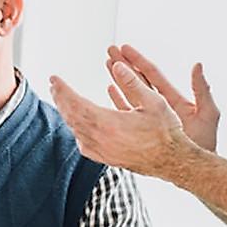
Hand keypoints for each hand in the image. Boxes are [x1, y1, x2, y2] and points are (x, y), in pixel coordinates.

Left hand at [49, 62, 195, 178]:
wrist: (172, 161)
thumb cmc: (165, 131)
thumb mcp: (154, 101)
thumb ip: (133, 82)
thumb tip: (116, 65)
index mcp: (109, 124)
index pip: (75, 104)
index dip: (63, 90)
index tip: (54, 79)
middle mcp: (101, 140)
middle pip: (71, 117)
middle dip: (60, 99)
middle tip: (54, 85)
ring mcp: (101, 151)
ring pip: (75, 130)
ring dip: (67, 113)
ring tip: (62, 100)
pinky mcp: (106, 158)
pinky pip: (83, 143)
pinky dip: (76, 129)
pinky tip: (77, 122)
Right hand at [106, 44, 219, 150]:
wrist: (194, 166)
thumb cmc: (204, 142)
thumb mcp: (208, 113)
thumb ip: (202, 89)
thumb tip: (198, 65)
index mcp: (173, 98)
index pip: (152, 74)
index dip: (138, 60)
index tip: (125, 47)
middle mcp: (160, 104)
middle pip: (138, 80)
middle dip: (124, 64)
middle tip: (110, 50)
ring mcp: (150, 116)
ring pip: (130, 93)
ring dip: (118, 78)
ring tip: (107, 64)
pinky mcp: (143, 128)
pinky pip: (127, 111)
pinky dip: (118, 99)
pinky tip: (110, 89)